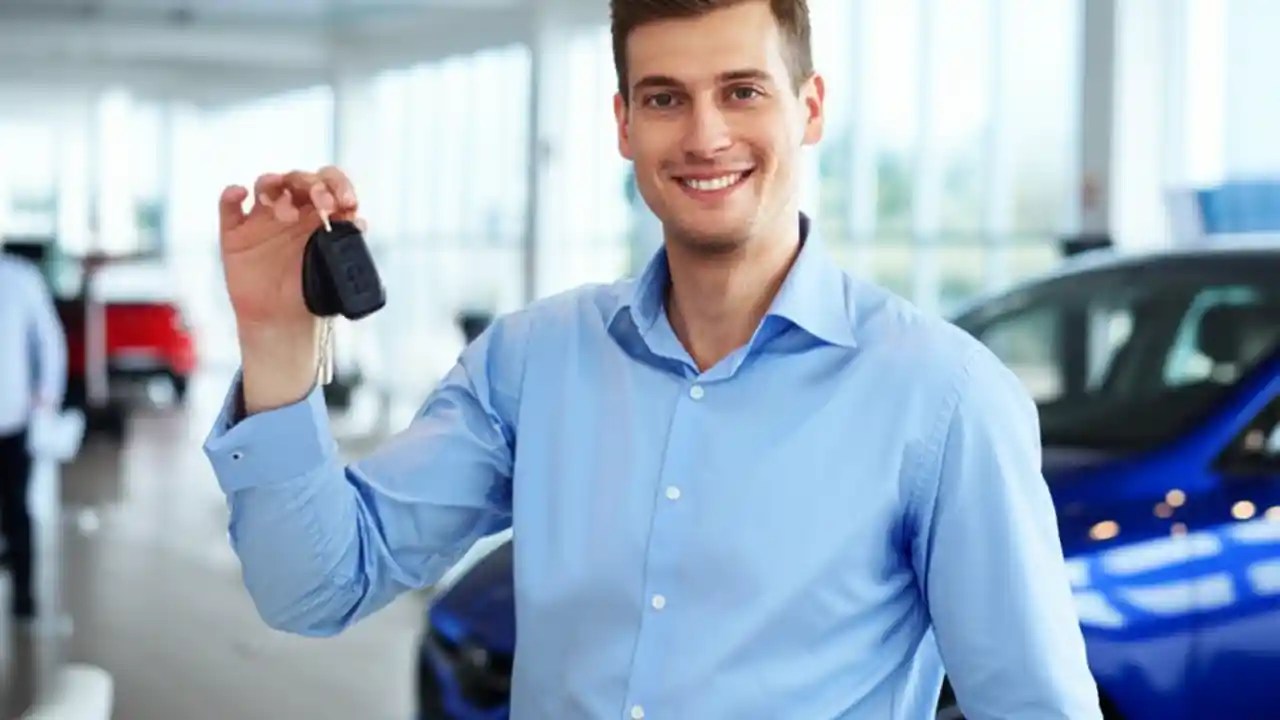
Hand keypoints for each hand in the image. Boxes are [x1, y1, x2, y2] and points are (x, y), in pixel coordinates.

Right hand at [217, 167, 366, 332]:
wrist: (281, 321)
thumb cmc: (309, 292)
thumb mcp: (334, 268)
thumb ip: (346, 243)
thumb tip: (360, 223)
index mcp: (318, 215)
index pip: (328, 184)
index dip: (338, 185)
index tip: (347, 201)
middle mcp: (292, 211)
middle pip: (299, 179)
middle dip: (313, 185)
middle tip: (323, 204)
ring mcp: (262, 219)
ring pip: (266, 185)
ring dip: (276, 188)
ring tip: (286, 213)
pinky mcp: (236, 233)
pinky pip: (229, 206)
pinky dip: (231, 195)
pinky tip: (240, 194)